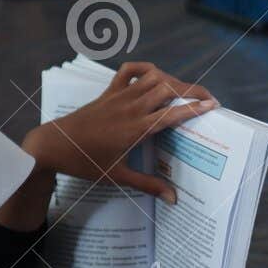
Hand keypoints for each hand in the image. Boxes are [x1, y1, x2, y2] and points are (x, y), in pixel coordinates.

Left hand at [22, 62, 216, 203]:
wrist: (53, 145)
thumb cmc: (85, 163)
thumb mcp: (118, 176)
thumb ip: (148, 185)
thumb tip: (174, 199)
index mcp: (135, 129)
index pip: (172, 113)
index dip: (195, 107)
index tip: (214, 105)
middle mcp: (130, 107)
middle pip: (168, 88)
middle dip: (192, 90)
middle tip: (208, 99)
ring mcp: (119, 96)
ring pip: (153, 77)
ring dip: (173, 80)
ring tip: (185, 91)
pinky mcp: (108, 92)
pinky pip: (129, 71)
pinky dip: (145, 68)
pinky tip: (154, 76)